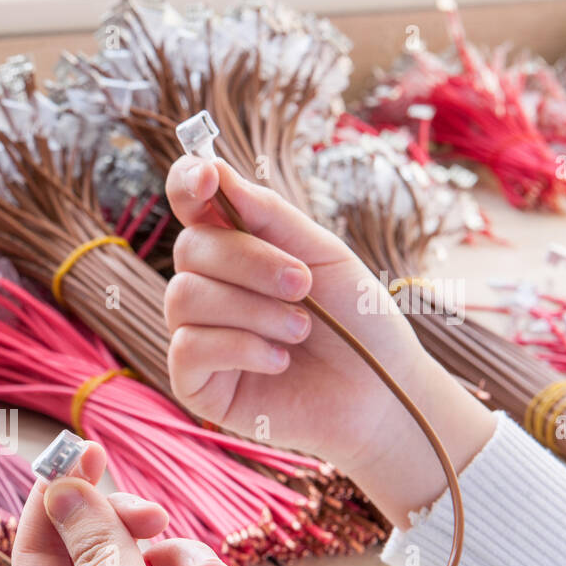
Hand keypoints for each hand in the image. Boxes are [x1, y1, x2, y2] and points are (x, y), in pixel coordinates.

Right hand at [164, 156, 494, 525]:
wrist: (380, 393)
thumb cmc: (355, 322)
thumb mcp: (322, 254)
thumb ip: (269, 215)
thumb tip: (214, 172)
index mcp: (235, 249)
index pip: (190, 204)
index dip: (187, 182)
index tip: (206, 178)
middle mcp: (207, 289)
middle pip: (190, 249)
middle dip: (249, 262)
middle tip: (303, 286)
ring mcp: (196, 335)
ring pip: (185, 297)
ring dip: (253, 311)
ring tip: (300, 330)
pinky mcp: (194, 383)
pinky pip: (188, 347)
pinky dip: (240, 348)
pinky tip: (279, 362)